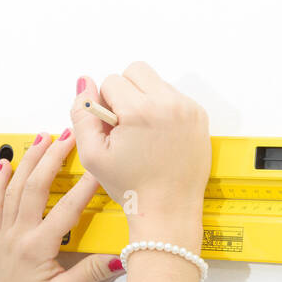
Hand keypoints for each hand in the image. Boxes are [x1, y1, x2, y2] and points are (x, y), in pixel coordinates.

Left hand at [0, 129, 124, 281]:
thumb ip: (92, 273)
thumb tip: (121, 256)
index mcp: (37, 249)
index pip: (66, 208)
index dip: (85, 185)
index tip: (100, 165)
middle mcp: (16, 238)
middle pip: (34, 187)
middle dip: (52, 158)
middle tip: (67, 137)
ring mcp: (2, 238)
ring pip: (12, 190)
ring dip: (27, 161)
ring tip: (40, 139)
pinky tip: (4, 165)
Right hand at [70, 61, 210, 242]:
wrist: (168, 210)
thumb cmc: (132, 187)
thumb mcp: (92, 155)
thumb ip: (82, 115)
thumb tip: (84, 83)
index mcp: (140, 111)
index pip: (112, 81)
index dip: (105, 104)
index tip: (112, 128)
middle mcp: (168, 103)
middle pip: (137, 71)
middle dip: (125, 92)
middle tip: (125, 125)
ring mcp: (188, 109)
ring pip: (157, 83)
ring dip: (145, 100)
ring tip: (143, 135)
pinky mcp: (199, 117)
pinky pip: (174, 98)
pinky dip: (164, 110)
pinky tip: (159, 138)